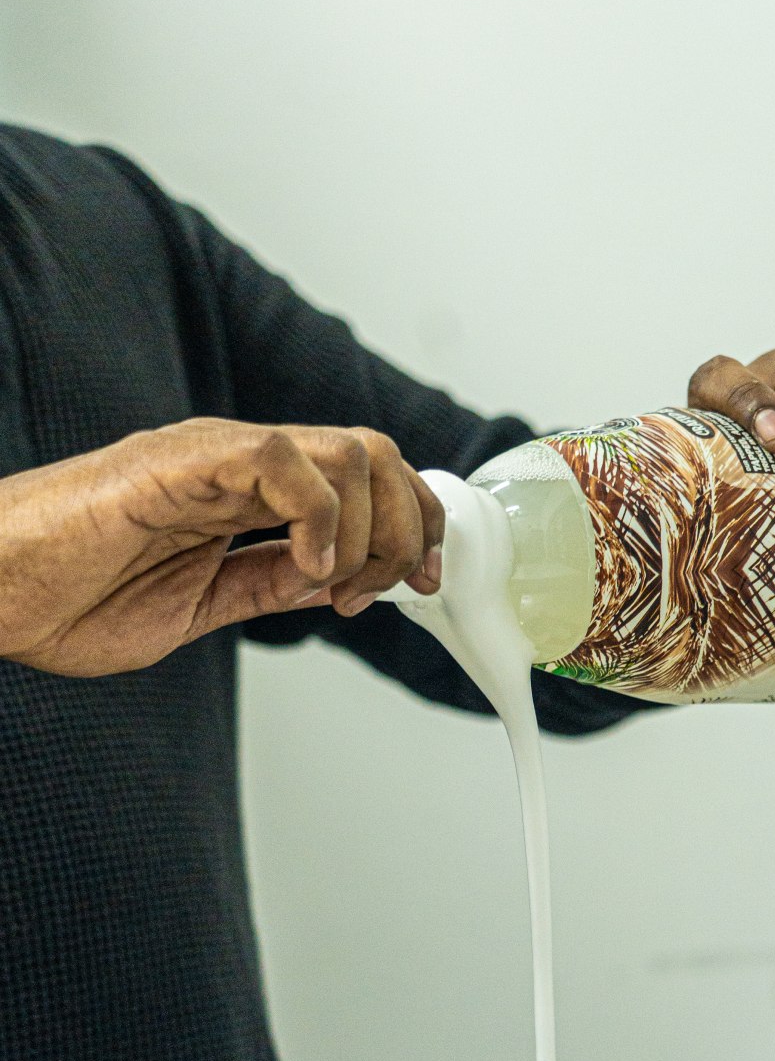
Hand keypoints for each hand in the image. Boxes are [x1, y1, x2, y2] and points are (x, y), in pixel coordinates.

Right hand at [0, 417, 444, 676]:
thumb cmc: (69, 598)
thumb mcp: (201, 607)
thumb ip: (268, 586)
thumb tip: (337, 582)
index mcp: (245, 494)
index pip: (364, 477)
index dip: (411, 526)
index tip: (419, 585)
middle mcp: (237, 463)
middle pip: (373, 455)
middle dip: (407, 526)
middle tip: (388, 589)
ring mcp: (210, 456)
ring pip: (345, 453)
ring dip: (368, 530)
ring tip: (336, 585)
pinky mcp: (180, 462)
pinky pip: (282, 460)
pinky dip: (318, 517)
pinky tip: (305, 568)